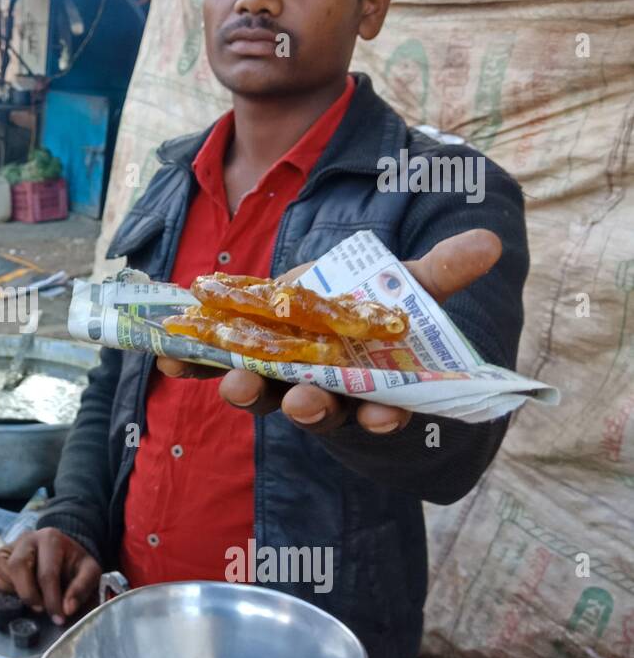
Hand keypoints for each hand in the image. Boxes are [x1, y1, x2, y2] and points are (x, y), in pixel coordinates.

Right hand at [0, 527, 100, 624]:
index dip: (52, 600)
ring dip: (15, 590)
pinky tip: (17, 591)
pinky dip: (2, 587)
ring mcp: (8, 545)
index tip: (58, 618)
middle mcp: (26, 538)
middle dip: (29, 594)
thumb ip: (82, 588)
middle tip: (40, 609)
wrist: (60, 552)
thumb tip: (67, 609)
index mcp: (50, 538)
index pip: (46, 573)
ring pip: (1, 569)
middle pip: (17, 567)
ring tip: (32, 598)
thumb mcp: (88, 571)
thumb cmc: (73, 564)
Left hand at [156, 229, 503, 434]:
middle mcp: (319, 390)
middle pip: (316, 408)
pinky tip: (168, 361)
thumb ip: (439, 272)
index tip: (382, 417)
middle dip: (312, 407)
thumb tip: (489, 241)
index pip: (379, 408)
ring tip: (238, 381)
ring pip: (263, 393)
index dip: (381, 415)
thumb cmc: (370, 308)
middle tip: (308, 401)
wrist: (316, 305)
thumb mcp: (407, 287)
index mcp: (367, 383)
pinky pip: (209, 369)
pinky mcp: (235, 358)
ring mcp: (274, 378)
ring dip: (250, 388)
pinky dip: (190, 365)